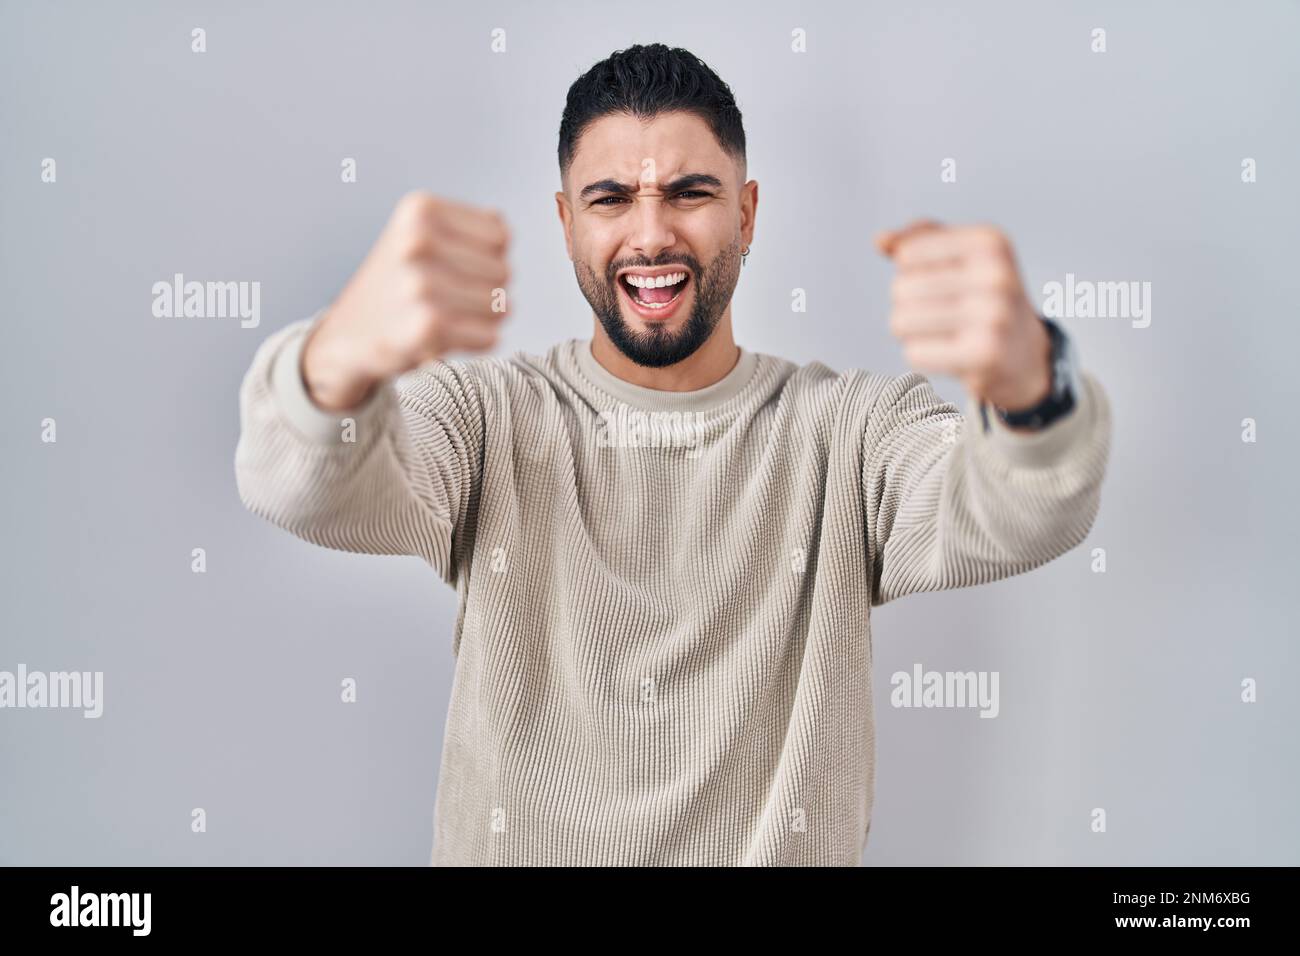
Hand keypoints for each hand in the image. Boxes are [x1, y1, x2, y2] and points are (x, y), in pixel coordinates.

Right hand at [302, 191, 511, 411]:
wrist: (349, 335)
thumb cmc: (395, 283)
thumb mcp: (418, 235)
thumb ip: (466, 225)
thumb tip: (501, 221)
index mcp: (421, 209)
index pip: (501, 237)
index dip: (487, 257)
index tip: (455, 269)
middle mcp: (418, 241)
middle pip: (504, 272)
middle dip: (486, 290)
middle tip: (449, 299)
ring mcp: (421, 284)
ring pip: (502, 306)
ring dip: (483, 318)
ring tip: (448, 316)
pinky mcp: (428, 327)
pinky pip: (490, 336)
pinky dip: (477, 342)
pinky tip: (448, 337)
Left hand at [876, 220, 1050, 411]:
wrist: (1025, 356)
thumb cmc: (983, 298)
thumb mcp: (961, 257)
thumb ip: (919, 239)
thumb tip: (880, 240)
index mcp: (991, 242)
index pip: (907, 254)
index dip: (912, 272)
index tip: (944, 283)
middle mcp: (997, 275)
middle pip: (901, 288)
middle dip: (908, 305)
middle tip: (942, 314)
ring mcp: (993, 316)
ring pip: (902, 321)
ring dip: (912, 332)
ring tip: (942, 333)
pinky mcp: (984, 355)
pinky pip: (915, 353)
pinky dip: (922, 356)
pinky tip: (949, 354)